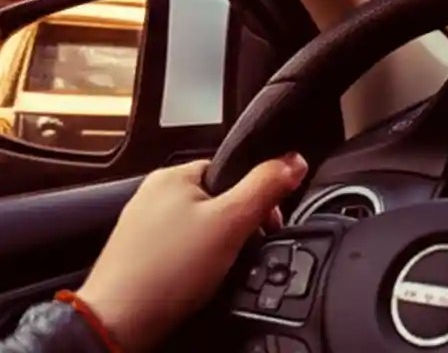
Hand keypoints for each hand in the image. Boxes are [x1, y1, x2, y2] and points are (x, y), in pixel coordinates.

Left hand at [77, 154, 307, 350]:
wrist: (118, 323)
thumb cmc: (166, 271)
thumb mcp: (232, 222)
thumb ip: (266, 187)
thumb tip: (294, 160)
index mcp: (173, 175)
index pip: (233, 170)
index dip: (258, 196)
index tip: (267, 223)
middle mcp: (153, 195)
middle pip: (219, 200)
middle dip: (238, 225)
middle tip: (243, 250)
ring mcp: (143, 227)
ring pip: (202, 227)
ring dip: (219, 245)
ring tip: (219, 269)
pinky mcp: (139, 255)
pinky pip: (183, 249)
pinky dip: (197, 262)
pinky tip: (198, 279)